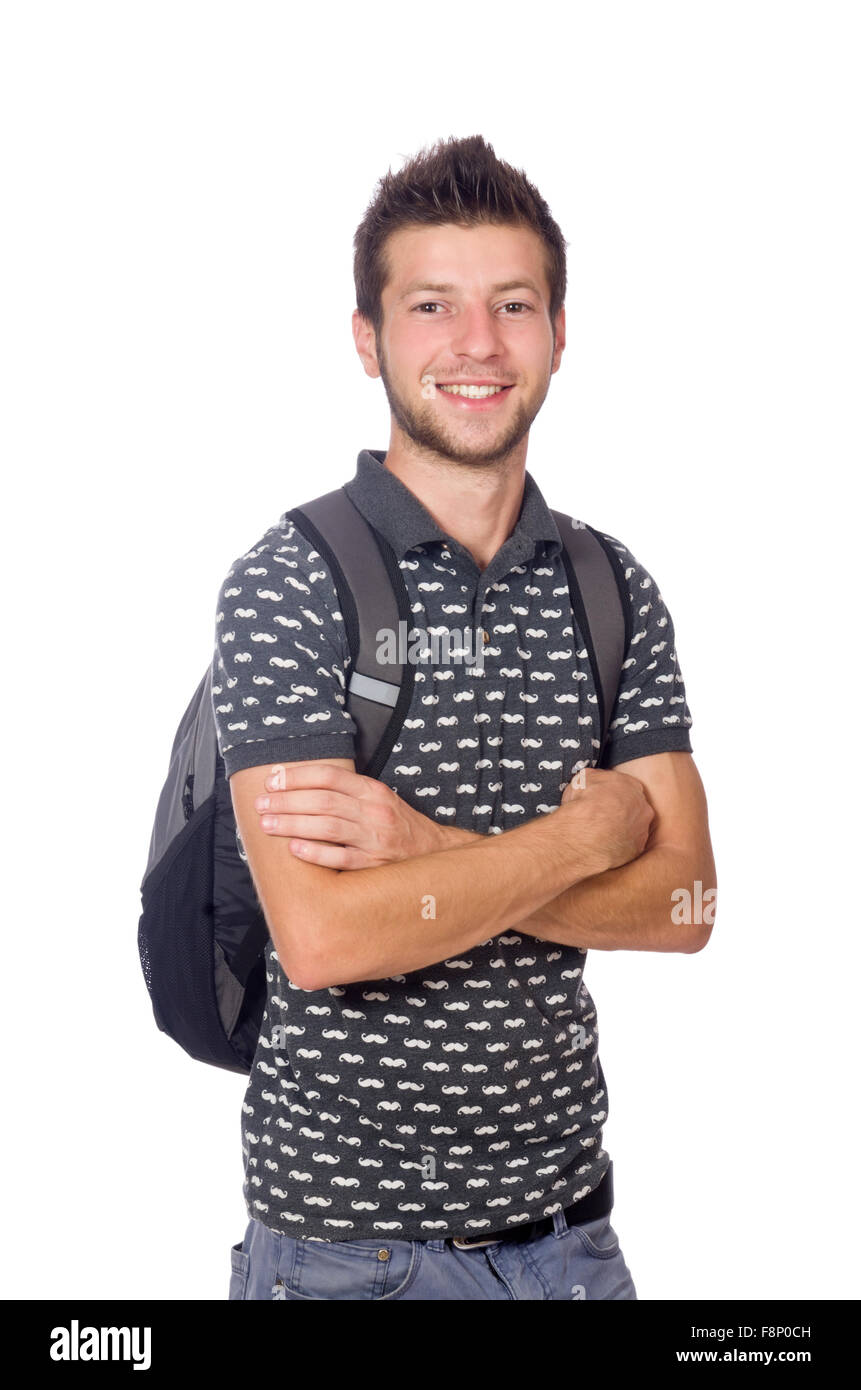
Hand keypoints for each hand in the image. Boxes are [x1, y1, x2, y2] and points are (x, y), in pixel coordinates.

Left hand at [254, 762, 446, 868]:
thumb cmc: (396, 826)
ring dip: (293, 824)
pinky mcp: (374, 866)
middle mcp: (374, 811)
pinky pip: (341, 858)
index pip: (329, 776)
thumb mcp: (377, 799)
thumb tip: (296, 786)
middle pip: (323, 800)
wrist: (434, 854)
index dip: (297, 776)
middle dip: (287, 801)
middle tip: (261, 804)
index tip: (272, 781)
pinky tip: (294, 849)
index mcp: (372, 790)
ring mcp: (375, 839)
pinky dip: (316, 853)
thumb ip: (345, 792)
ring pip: (328, 827)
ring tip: (267, 824)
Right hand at [560, 765, 654, 871]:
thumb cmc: (585, 805)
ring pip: (633, 827)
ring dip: (620, 829)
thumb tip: (591, 781)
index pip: (625, 786)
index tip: (601, 798)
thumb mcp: (583, 779)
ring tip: (600, 833)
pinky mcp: (637, 848)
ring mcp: (642, 829)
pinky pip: (628, 845)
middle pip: (633, 807)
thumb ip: (594, 779)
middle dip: (619, 811)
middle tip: (601, 816)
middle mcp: (642, 807)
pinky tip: (602, 845)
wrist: (587, 834)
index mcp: (631, 786)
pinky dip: (618, 845)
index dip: (611, 793)